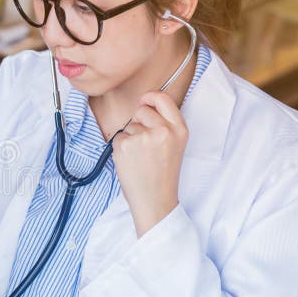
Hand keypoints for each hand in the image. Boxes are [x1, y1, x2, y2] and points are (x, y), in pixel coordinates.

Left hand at [111, 91, 187, 237]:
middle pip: (142, 111)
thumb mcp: (175, 145)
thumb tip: (144, 104)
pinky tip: (131, 162)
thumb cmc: (163, 174)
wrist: (155, 199)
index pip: (163, 99)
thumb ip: (165, 124)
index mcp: (180, 130)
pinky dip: (120, 148)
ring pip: (128, 126)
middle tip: (145, 145)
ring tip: (140, 158)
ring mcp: (143, 138)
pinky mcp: (125, 145)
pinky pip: (118, 137)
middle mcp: (163, 131)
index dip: (150, 97)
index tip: (144, 100)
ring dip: (130, 138)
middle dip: (138, 122)